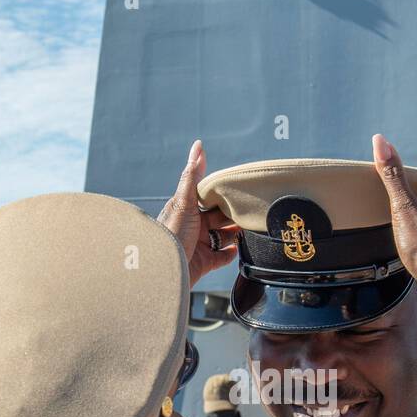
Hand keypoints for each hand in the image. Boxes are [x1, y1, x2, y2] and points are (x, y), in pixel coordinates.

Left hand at [158, 140, 240, 284]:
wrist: (165, 270)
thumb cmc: (172, 234)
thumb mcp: (183, 202)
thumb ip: (192, 175)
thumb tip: (198, 145)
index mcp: (187, 210)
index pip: (209, 199)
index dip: (224, 195)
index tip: (241, 190)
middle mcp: (193, 227)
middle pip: (219, 218)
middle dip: (234, 215)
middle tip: (251, 211)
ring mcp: (198, 245)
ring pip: (223, 237)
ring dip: (236, 234)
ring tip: (250, 229)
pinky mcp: (204, 263)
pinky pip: (222, 257)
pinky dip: (231, 253)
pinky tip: (238, 249)